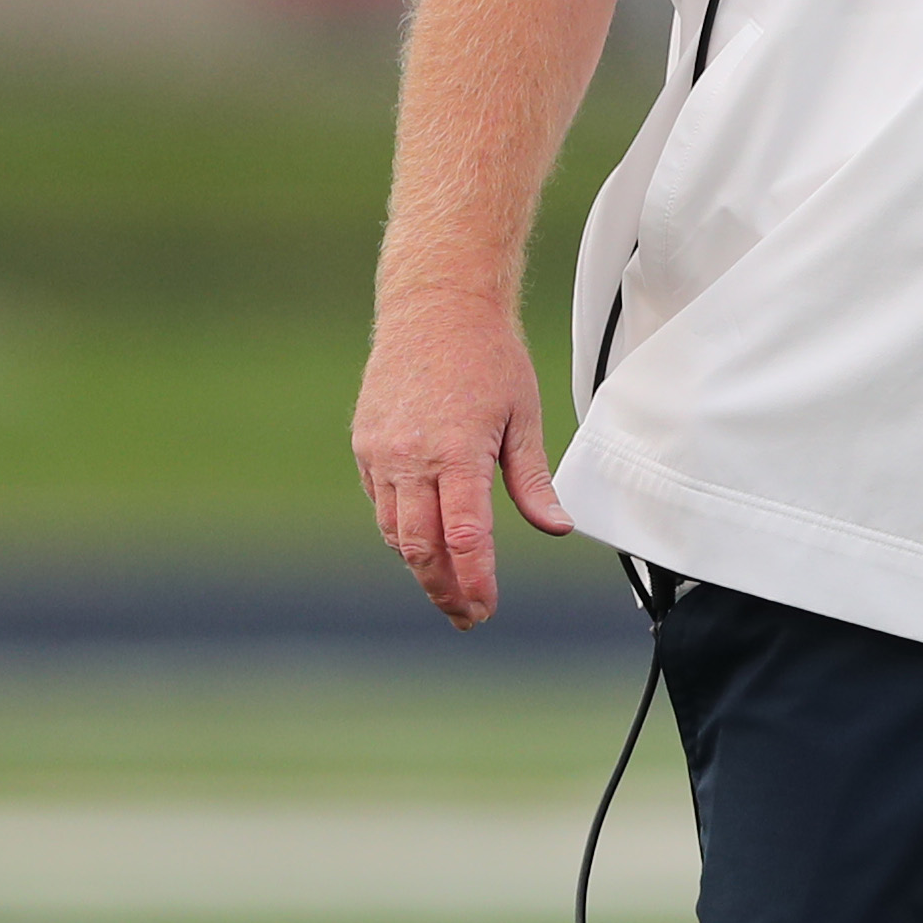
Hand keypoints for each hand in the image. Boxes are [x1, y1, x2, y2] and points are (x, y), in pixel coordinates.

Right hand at [351, 294, 573, 627]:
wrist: (435, 307)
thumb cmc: (489, 357)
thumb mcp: (524, 415)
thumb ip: (534, 479)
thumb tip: (557, 527)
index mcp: (456, 452)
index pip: (463, 537)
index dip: (474, 580)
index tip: (486, 607)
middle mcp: (409, 458)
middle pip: (419, 548)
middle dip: (444, 588)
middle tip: (468, 614)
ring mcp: (380, 453)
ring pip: (395, 531)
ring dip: (421, 565)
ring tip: (451, 587)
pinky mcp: (365, 445)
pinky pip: (381, 502)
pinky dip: (403, 528)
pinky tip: (426, 540)